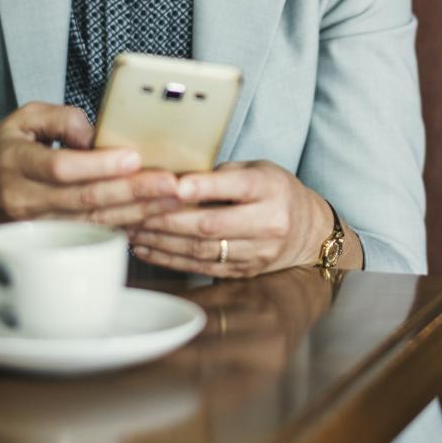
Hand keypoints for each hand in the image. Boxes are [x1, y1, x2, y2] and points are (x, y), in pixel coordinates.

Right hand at [0, 102, 180, 232]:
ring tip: (173, 200)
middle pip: (85, 200)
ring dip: (138, 213)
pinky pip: (92, 234)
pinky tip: (153, 219)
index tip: (132, 157)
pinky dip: (125, 227)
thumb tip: (96, 135)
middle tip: (172, 184)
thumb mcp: (21, 118)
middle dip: (134, 192)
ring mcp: (38, 227)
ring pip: (93, 222)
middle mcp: (26, 200)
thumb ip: (60, 117)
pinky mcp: (50, 240)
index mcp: (17, 163)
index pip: (61, 168)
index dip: (98, 165)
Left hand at [127, 160, 332, 276]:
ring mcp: (257, 252)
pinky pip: (201, 267)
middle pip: (212, 224)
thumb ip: (223, 173)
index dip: (205, 187)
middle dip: (169, 219)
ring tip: (133, 230)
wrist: (307, 232)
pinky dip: (170, 259)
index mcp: (271, 189)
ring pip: (203, 249)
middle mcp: (268, 223)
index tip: (176, 185)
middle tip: (136, 212)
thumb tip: (176, 177)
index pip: (237, 187)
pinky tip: (148, 249)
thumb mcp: (258, 170)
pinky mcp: (244, 272)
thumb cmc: (274, 191)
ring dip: (163, 242)